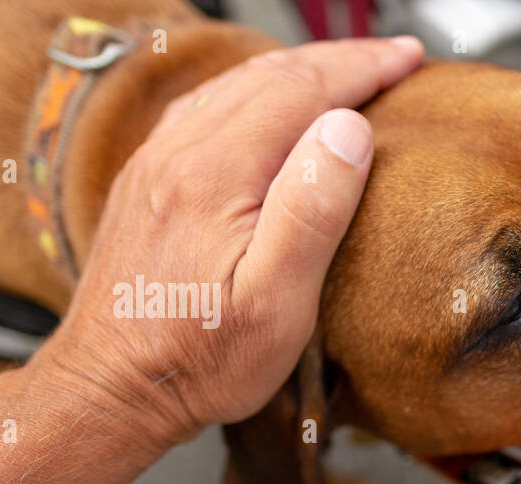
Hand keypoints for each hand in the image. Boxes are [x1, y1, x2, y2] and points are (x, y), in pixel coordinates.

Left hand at [42, 36, 423, 453]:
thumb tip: (348, 128)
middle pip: (269, 77)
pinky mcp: (147, 182)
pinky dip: (255, 92)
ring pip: (235, 86)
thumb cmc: (200, 359)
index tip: (409, 59)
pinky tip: (270, 105)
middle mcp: (179, 154)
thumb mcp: (276, 303)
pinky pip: (207, 110)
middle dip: (338, 61)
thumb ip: (312, 210)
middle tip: (393, 59)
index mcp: (217, 174)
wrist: (111, 388)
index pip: (302, 89)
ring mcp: (156, 163)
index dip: (362, 68)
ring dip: (298, 71)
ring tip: (345, 72)